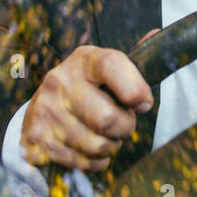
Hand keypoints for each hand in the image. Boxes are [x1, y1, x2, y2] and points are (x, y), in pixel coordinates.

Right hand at [19, 41, 153, 171]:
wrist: (39, 111)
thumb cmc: (87, 89)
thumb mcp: (106, 69)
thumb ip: (132, 62)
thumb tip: (158, 33)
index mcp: (84, 60)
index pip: (113, 65)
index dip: (136, 88)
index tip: (143, 103)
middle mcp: (61, 81)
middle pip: (108, 118)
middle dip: (125, 128)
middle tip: (121, 124)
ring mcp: (47, 111)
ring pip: (98, 145)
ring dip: (111, 147)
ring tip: (103, 134)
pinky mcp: (38, 139)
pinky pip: (84, 162)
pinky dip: (95, 161)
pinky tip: (88, 147)